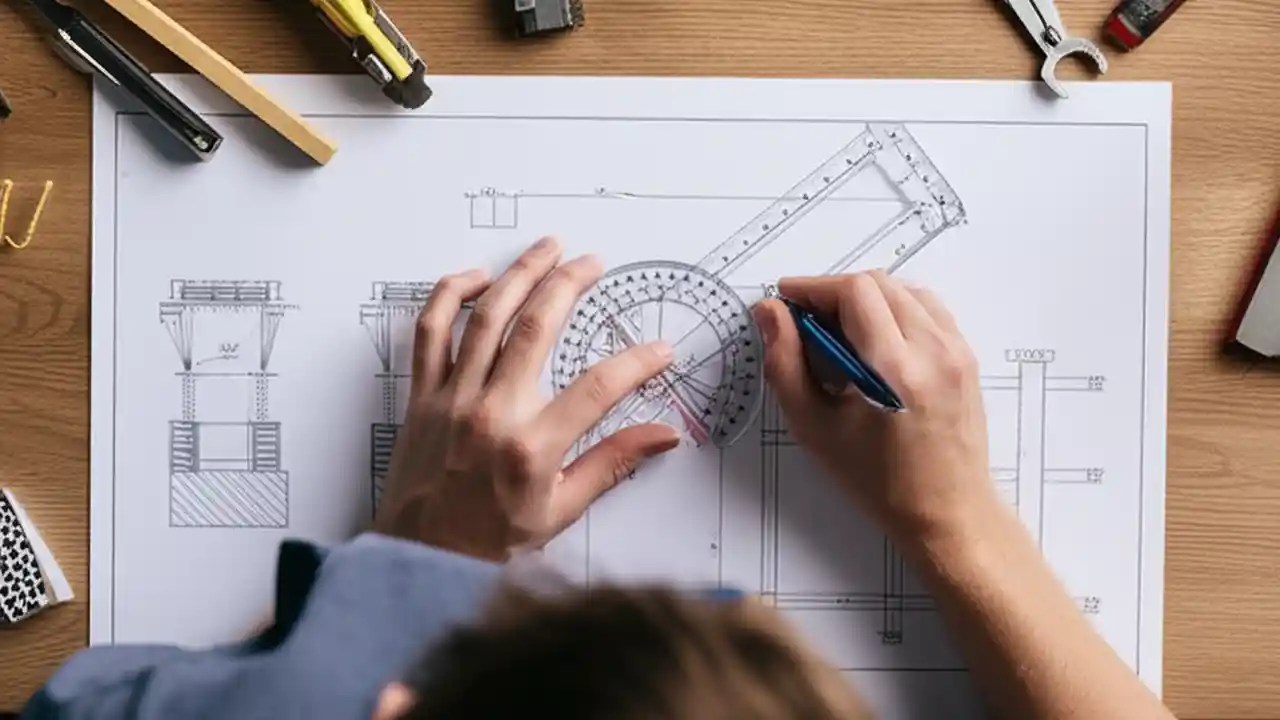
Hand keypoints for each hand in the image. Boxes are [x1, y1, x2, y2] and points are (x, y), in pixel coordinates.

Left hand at [375, 238, 680, 560]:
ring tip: (546, 248)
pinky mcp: (423, 395)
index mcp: (531, 448)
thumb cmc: (488, 539)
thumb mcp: (560, 510)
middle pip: (536, 327)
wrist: (419, 555)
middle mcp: (491, 413)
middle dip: (569, 284)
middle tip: (592, 262)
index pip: (598, 388)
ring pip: (486, 316)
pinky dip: (448, 295)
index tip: (659, 350)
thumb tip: (663, 436)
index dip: (636, 362)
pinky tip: (474, 277)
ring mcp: (452, 398)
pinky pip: (430, 331)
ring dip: (519, 274)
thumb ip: (612, 464)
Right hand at [752, 272, 996, 547]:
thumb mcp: (815, 428)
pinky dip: (895, 309)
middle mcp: (933, 349)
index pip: (854, 292)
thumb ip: (785, 364)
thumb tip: (770, 313)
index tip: (786, 300)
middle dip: (835, 292)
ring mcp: (956, 350)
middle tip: (807, 320)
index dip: (813, 287)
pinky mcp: (966, 356)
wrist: (947, 511)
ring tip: (840, 330)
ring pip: (904, 290)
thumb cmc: (878, 480)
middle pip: (878, 283)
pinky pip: (927, 309)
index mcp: (894, 368)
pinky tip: (876, 340)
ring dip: (866, 297)